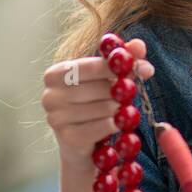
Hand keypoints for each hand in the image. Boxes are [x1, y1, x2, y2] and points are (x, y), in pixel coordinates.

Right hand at [42, 38, 153, 165]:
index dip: (118, 66)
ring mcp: (55, 117)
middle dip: (122, 91)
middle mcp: (50, 95)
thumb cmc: (96, 105)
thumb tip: (139, 45)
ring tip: (123, 111)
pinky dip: (114, 125)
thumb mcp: (109, 79)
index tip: (141, 69)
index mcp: (56, 74)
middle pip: (99, 88)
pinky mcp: (67, 138)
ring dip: (120, 110)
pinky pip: (101, 127)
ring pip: (103, 108)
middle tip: (134, 93)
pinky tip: (117, 125)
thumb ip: (123, 59)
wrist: (84, 146)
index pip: (91, 65)